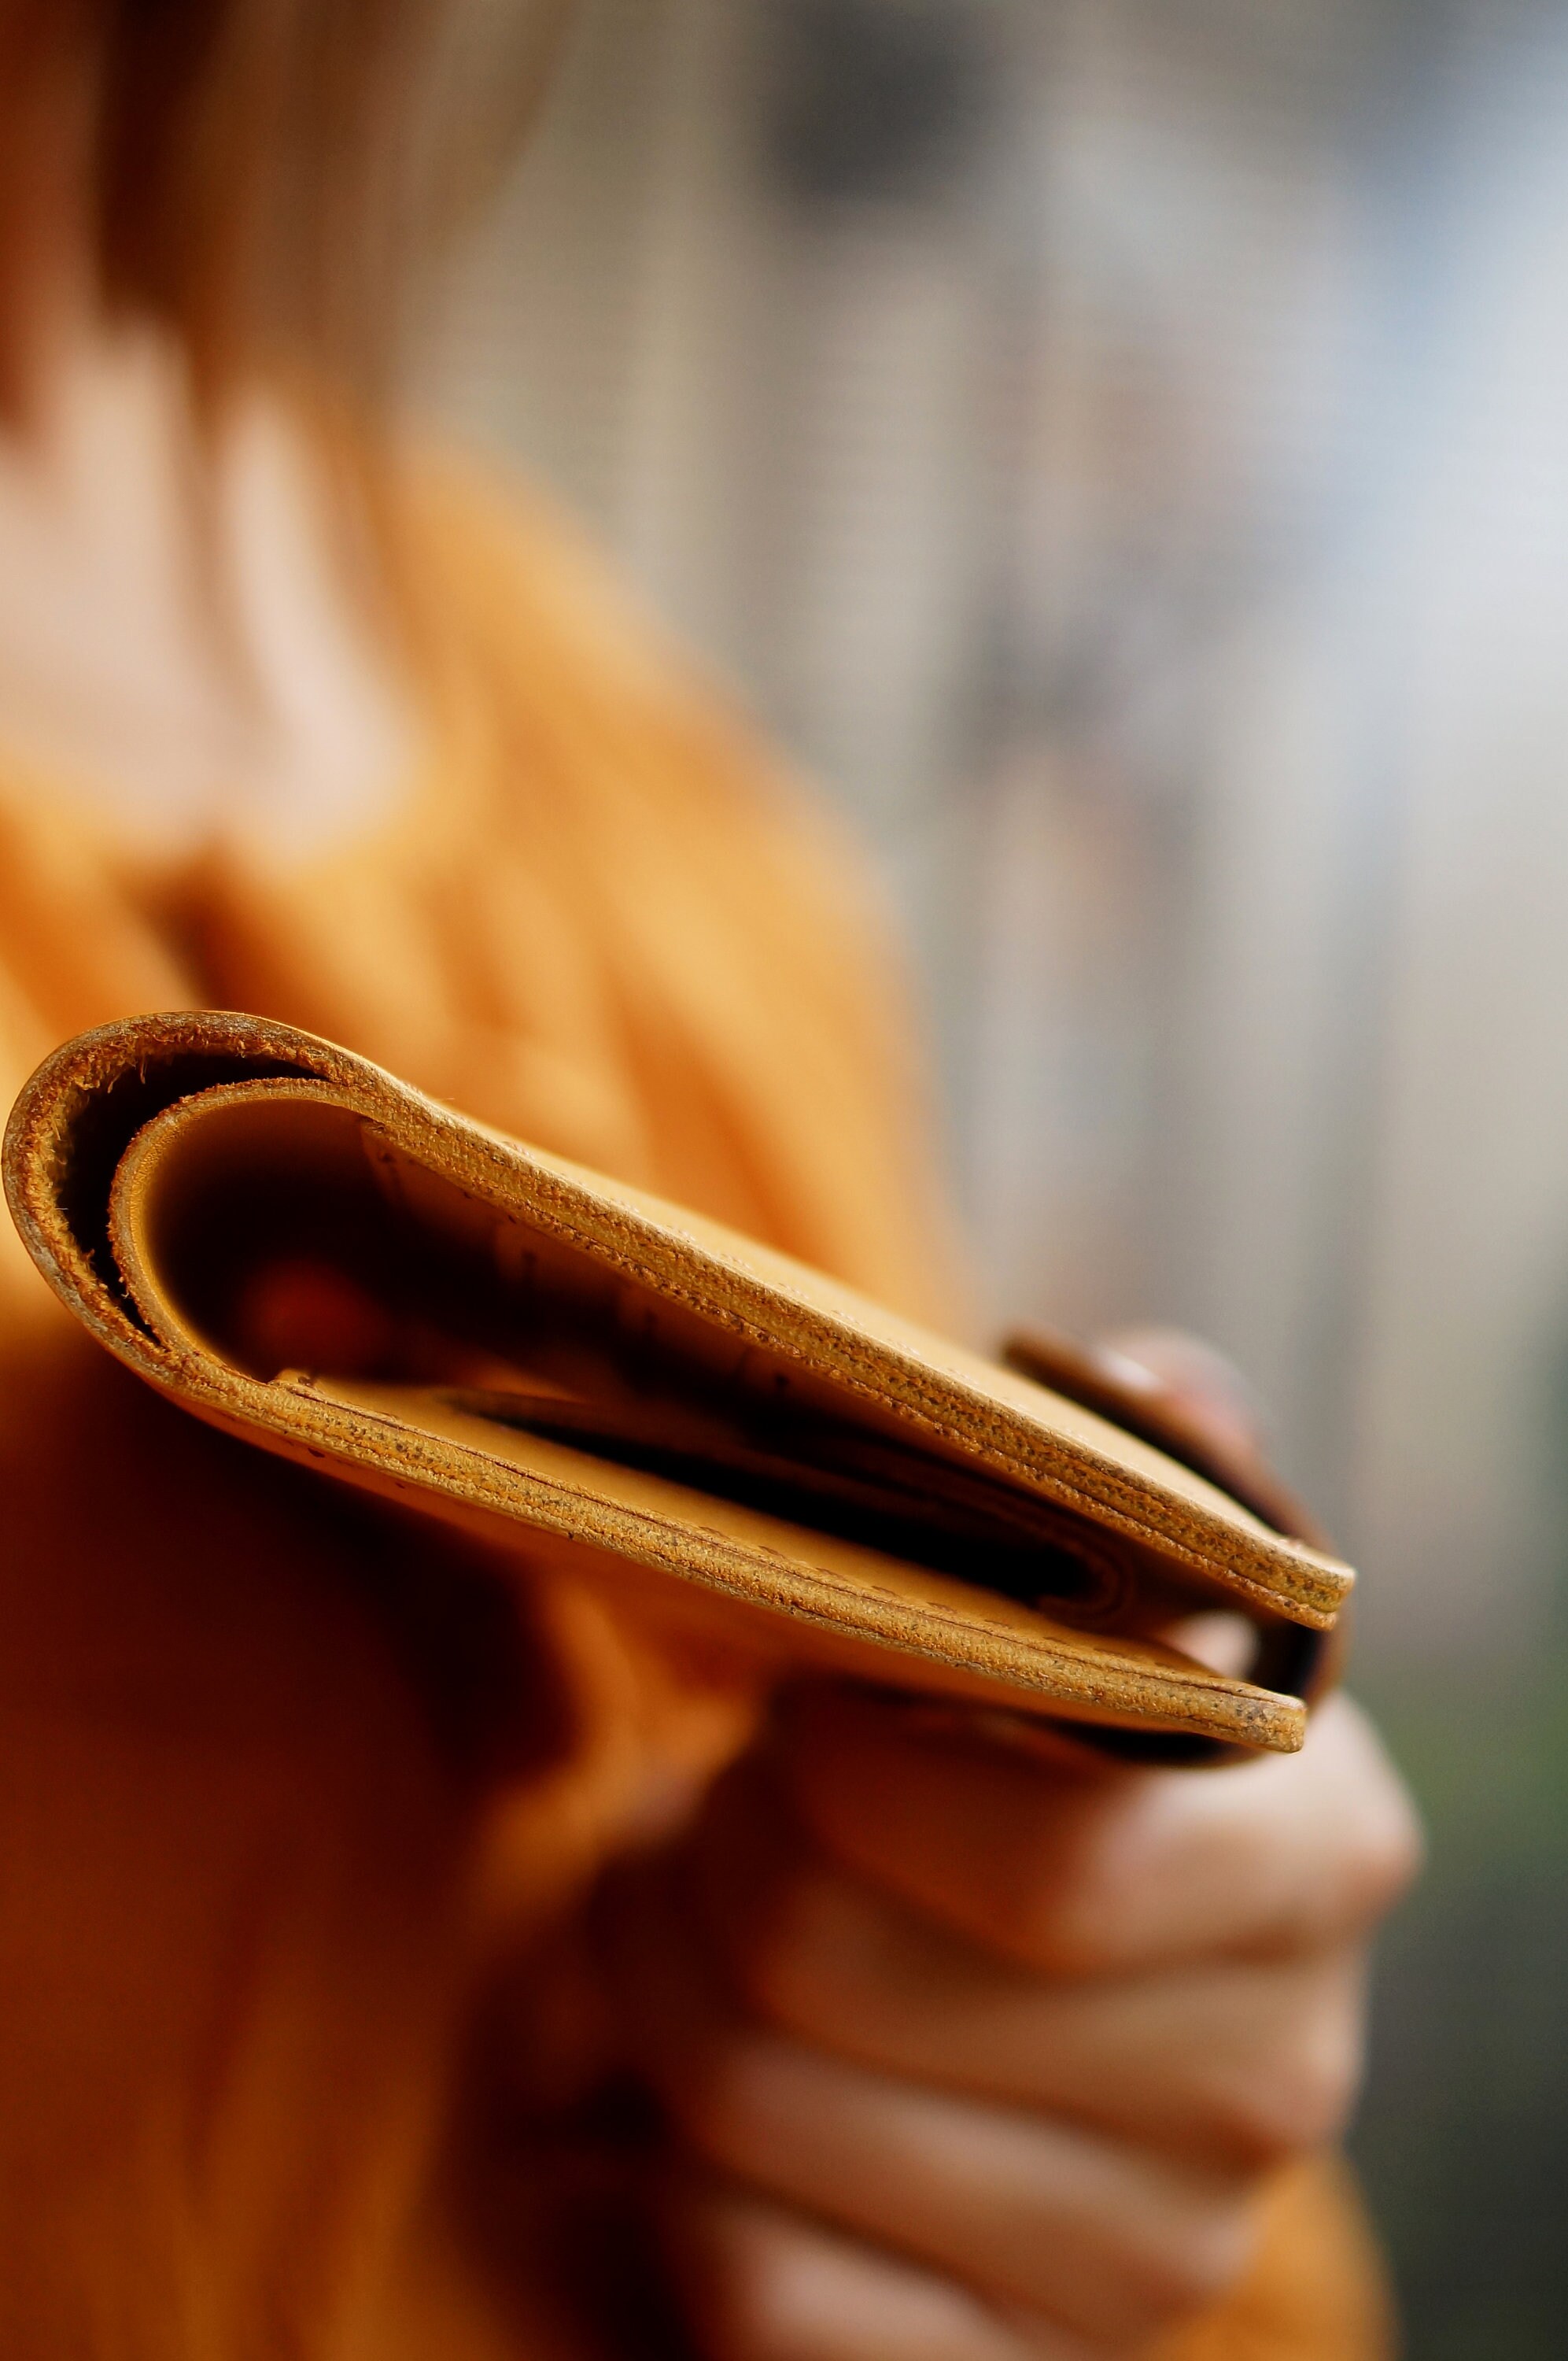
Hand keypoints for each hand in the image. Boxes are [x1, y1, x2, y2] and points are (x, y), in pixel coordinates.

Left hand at [593, 1338, 1420, 2360]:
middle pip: (831, 1970)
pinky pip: (742, 2285)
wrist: (995, 1990)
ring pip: (747, 2116)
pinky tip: (687, 2097)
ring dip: (651, 1985)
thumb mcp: (1096, 1592)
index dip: (859, 1778)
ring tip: (681, 1919)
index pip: (1061, 1863)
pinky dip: (653, 2167)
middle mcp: (1271, 2080)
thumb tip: (1145, 1384)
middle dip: (706, 1856)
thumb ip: (1137, 1472)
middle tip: (711, 1804)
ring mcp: (1149, 2266)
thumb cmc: (1016, 1753)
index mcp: (1317, 1855)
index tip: (810, 1704)